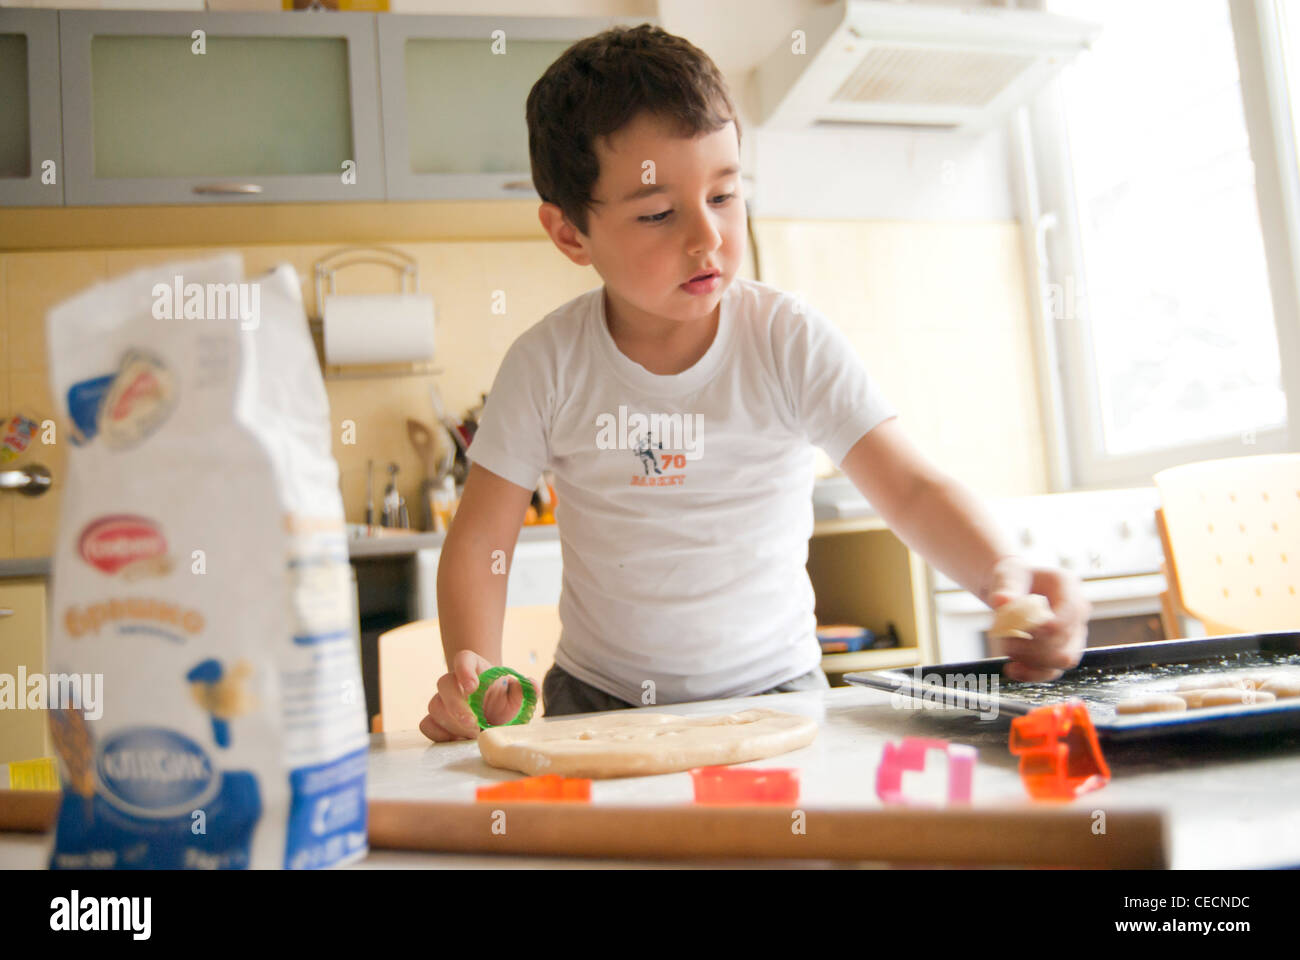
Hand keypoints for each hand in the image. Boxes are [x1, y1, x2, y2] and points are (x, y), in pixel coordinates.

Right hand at [418, 649, 532, 741]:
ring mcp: (442, 699)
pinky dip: (439, 734)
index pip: (463, 659)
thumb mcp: (518, 693)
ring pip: (435, 706)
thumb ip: (526, 688)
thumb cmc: (503, 697)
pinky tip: (456, 739)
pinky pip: (426, 724)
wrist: (491, 708)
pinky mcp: (435, 718)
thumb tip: (531, 685)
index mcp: (474, 666)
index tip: (473, 687)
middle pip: (444, 683)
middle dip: (457, 706)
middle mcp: (454, 680)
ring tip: (472, 735)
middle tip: (474, 724)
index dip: (464, 670)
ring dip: (452, 724)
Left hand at [985, 557, 1090, 681]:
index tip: (1015, 630)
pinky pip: (1054, 670)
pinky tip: (1012, 669)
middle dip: (1030, 644)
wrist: (1014, 587)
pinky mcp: (1063, 650)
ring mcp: (1074, 633)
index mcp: (1068, 586)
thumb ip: (1007, 588)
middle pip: (1063, 640)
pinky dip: (1032, 674)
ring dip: (1030, 659)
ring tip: (1007, 647)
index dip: (1041, 629)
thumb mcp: (1007, 575)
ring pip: (1061, 659)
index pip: (1065, 615)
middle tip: (1004, 637)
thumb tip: (1001, 600)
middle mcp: (1078, 611)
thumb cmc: (1013, 578)